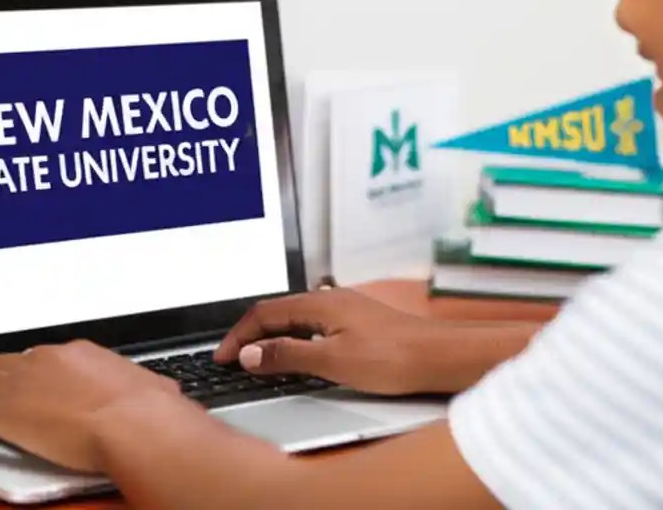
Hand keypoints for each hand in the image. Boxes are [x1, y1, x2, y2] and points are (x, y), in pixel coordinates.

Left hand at [0, 341, 186, 471]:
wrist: (132, 424)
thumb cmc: (145, 411)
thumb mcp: (153, 389)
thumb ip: (148, 388)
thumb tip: (165, 392)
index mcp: (77, 353)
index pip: (41, 359)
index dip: (30, 372)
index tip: (29, 381)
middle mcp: (43, 363)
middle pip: (4, 366)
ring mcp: (21, 387)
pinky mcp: (5, 415)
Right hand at [213, 288, 443, 394]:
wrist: (439, 358)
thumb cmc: (392, 358)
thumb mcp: (331, 361)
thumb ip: (288, 356)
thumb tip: (250, 354)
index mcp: (319, 303)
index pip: (264, 313)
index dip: (239, 336)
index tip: (223, 356)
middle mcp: (330, 300)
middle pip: (277, 312)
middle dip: (251, 334)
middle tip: (232, 359)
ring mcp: (345, 311)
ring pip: (295, 320)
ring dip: (271, 337)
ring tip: (256, 360)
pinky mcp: (357, 325)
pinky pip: (312, 327)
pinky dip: (293, 340)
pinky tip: (296, 356)